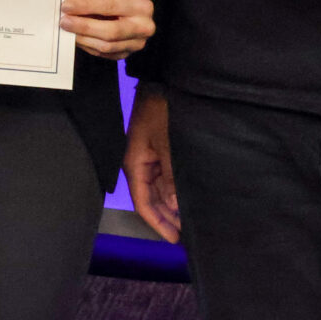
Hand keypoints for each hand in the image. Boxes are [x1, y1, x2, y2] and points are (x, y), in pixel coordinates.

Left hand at [59, 0, 155, 60]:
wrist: (136, 9)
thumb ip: (93, 0)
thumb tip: (72, 12)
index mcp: (141, 6)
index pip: (110, 7)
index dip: (86, 7)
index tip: (66, 6)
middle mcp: (144, 27)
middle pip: (110, 32)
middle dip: (84, 27)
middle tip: (65, 21)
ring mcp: (137, 43)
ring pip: (106, 46)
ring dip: (83, 38)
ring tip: (68, 29)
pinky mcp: (127, 54)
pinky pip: (103, 54)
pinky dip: (88, 46)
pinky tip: (78, 37)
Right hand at [123, 85, 179, 242]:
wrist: (162, 81)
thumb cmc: (162, 110)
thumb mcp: (168, 143)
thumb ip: (171, 175)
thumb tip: (173, 204)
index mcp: (135, 163)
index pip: (142, 201)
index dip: (157, 222)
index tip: (175, 238)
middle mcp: (138, 163)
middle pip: (149, 198)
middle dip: (165, 216)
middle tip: (185, 233)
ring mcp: (148, 156)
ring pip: (157, 188)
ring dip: (169, 204)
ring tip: (186, 219)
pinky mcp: (157, 149)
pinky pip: (162, 176)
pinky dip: (172, 189)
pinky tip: (183, 196)